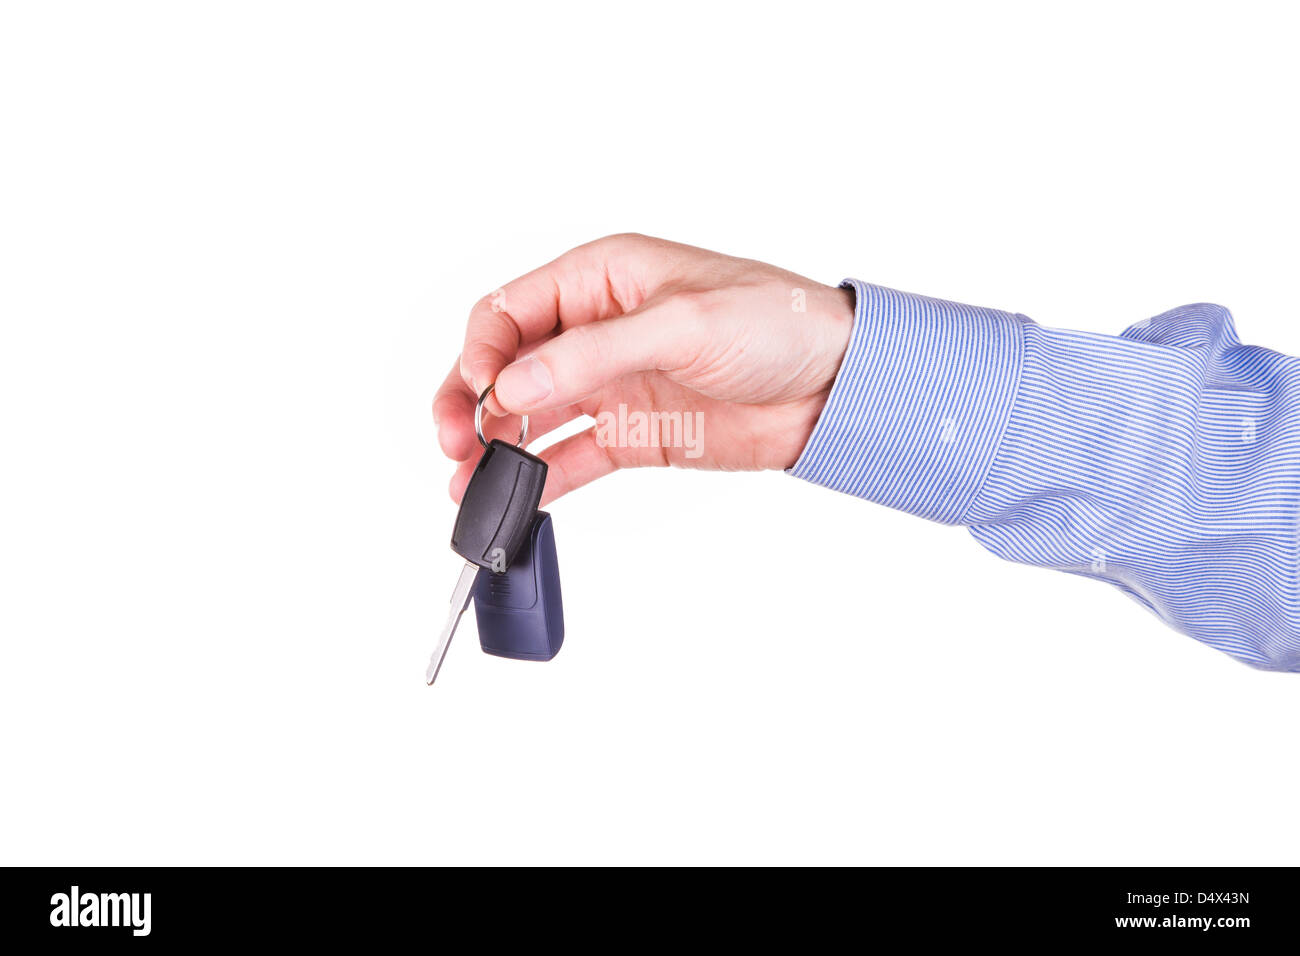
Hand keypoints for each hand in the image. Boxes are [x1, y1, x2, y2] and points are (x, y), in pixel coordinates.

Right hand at [434, 234, 853, 503]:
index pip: (510, 310)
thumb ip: (594, 354)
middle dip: (471, 401)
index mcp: (602, 279)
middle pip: (507, 365)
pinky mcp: (633, 434)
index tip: (480, 394)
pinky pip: (571, 456)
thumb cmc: (777, 323)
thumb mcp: (684, 325)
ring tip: (467, 485)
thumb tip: (513, 384)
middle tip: (454, 441)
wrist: (837, 386)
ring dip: (494, 448)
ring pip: (530, 416)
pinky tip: (511, 500)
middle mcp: (597, 330)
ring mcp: (612, 385)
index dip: (482, 351)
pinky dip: (538, 479)